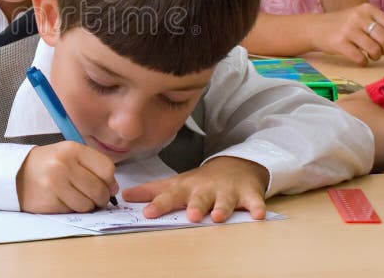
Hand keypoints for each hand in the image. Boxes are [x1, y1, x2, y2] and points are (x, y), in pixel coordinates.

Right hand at [16, 141, 117, 213]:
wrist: (17, 174)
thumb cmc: (48, 164)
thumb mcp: (69, 154)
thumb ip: (92, 166)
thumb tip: (113, 188)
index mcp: (72, 149)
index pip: (106, 169)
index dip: (111, 182)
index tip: (108, 186)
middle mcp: (64, 165)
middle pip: (99, 189)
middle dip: (102, 198)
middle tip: (97, 199)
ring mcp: (55, 184)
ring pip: (88, 204)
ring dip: (88, 206)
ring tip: (79, 199)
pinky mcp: (48, 201)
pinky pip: (73, 212)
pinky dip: (74, 210)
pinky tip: (66, 202)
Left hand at [122, 156, 267, 221]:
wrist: (235, 167)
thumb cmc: (200, 181)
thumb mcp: (176, 184)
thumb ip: (152, 192)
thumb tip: (125, 196)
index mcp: (187, 188)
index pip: (170, 196)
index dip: (158, 205)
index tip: (147, 213)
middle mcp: (206, 189)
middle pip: (199, 198)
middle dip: (195, 206)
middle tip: (191, 215)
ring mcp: (228, 191)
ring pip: (225, 200)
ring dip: (222, 207)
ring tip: (218, 217)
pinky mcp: (249, 194)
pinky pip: (255, 201)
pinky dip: (257, 207)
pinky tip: (258, 214)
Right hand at [308, 3, 383, 64]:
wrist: (315, 28)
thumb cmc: (343, 24)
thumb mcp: (363, 21)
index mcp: (366, 9)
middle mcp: (358, 17)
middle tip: (381, 52)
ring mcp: (348, 30)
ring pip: (374, 49)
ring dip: (376, 56)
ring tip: (371, 56)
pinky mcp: (339, 43)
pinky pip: (360, 58)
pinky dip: (363, 62)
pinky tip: (360, 60)